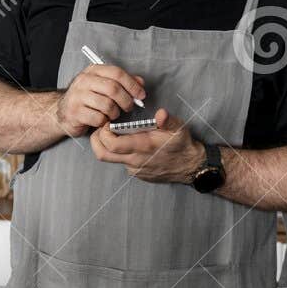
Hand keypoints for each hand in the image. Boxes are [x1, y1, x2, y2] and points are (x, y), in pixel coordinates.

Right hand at [55, 64, 145, 137]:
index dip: (132, 85)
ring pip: (107, 105)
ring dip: (115, 113)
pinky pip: (98, 118)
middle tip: (129, 108)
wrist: (62, 112)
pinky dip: (104, 122)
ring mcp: (77, 96)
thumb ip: (122, 83)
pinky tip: (101, 120)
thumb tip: (140, 82)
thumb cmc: (87, 99)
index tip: (141, 95)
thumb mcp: (103, 86)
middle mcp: (84, 81)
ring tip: (112, 114)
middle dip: (126, 101)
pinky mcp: (75, 112)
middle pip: (113, 89)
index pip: (117, 73)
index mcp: (93, 71)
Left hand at [88, 109, 203, 183]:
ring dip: (106, 146)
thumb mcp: (179, 129)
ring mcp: (134, 168)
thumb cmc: (182, 145)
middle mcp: (135, 160)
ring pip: (110, 159)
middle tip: (101, 128)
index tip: (108, 122)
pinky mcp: (136, 173)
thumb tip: (161, 114)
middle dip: (96, 140)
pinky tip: (128, 143)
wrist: (190, 166)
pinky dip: (119, 152)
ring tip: (112, 133)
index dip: (103, 133)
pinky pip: (121, 163)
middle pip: (102, 154)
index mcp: (143, 147)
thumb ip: (168, 121)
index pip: (112, 144)